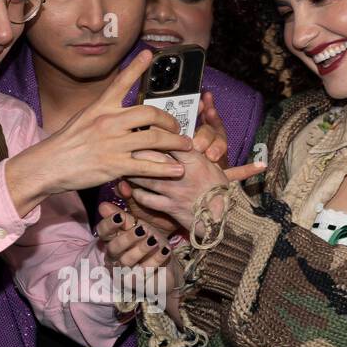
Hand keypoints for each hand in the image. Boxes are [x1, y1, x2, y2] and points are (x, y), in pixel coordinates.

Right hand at [4, 49, 193, 216]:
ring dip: (176, 143)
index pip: (121, 82)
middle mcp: (109, 122)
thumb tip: (117, 108)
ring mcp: (113, 144)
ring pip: (155, 139)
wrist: (48, 165)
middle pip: (150, 114)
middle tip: (178, 127)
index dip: (137, 67)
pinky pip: (147, 166)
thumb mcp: (82, 119)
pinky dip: (166, 169)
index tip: (150, 54)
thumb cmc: (65, 144)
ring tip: (187, 146)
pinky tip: (177, 170)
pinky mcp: (115, 166)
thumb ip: (103, 113)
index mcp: (101, 108)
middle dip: (170, 121)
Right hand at [95, 200, 182, 319]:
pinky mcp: (137, 283)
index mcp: (111, 240)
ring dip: (141, 249)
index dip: (108, 224)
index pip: (102, 232)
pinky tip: (165, 251)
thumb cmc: (149, 242)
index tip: (120, 216)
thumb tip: (103, 205)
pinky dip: (155, 260)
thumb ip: (123, 217)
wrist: (167, 264)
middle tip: (142, 229)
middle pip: (114, 248)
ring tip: (154, 240)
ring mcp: (124, 272)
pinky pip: (144, 272)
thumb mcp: (138, 226)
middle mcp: (114, 258)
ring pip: (127, 262)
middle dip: (127, 238)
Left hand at [126, 144, 265, 235]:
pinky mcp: (169, 207)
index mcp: (194, 160)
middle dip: (137, 151)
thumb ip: (195, 154)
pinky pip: (147, 199)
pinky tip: (132, 190)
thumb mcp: (212, 166)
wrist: (222, 217)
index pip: (170, 141)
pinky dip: (137, 194)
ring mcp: (174, 191)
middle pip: (152, 157)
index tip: (144, 129)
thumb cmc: (218, 189)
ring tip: (124, 166)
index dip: (155, 134)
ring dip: (132, 172)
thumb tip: (183, 140)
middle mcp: (182, 173)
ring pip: (145, 178)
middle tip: (126, 147)